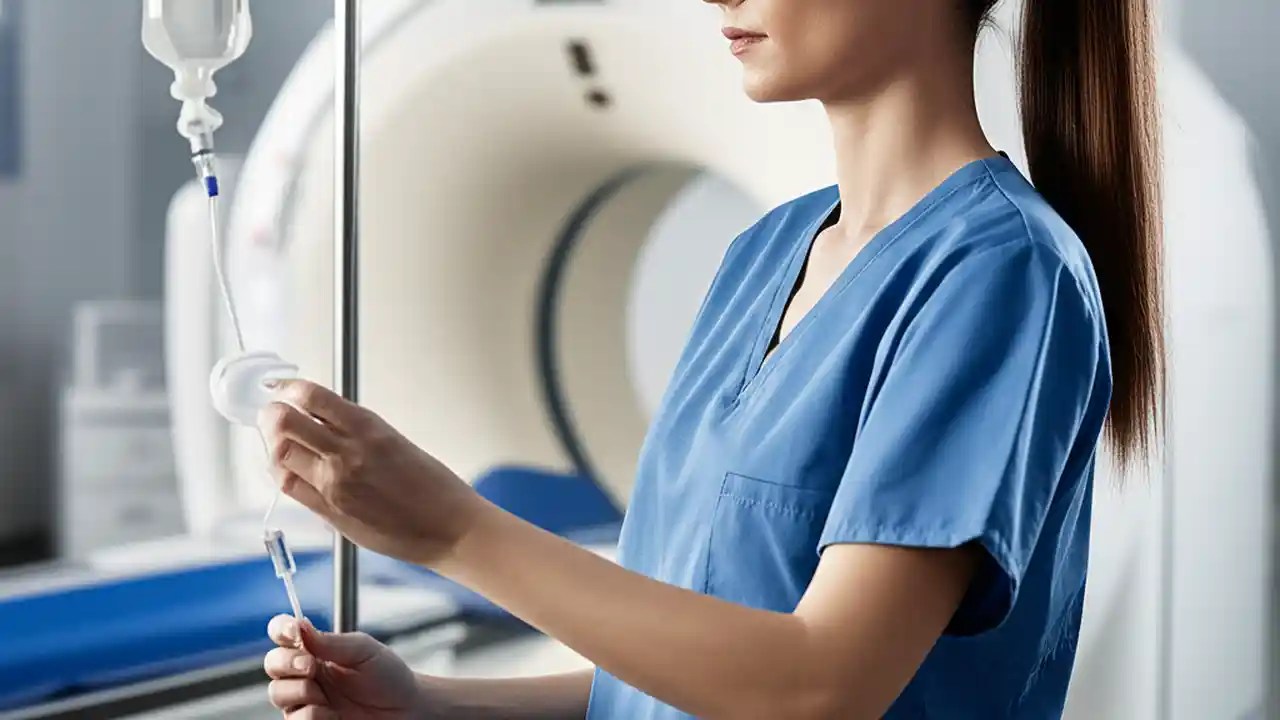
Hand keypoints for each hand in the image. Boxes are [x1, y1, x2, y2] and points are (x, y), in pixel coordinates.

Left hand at [257, 379, 488, 565]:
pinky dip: (282, 473)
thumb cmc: (433, 487)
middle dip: (271, 415)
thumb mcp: (395, 442)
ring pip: (280, 455)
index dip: (287, 389)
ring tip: (280, 444)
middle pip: (284, 423)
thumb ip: (355, 432)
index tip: (280, 389)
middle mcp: (347, 453)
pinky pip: (290, 487)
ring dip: (273, 446)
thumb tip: (320, 420)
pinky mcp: (330, 512)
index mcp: (369, 428)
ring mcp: (335, 484)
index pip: (311, 396)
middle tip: (272, 415)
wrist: (448, 528)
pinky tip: (288, 469)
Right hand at [264, 615, 427, 718]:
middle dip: (288, 663)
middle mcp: (305, 673)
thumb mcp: (364, 650)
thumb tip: (301, 625)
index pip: (283, 632)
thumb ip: (331, 641)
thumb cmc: (388, 676)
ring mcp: (305, 699)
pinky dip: (311, 717)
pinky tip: (332, 715)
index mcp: (316, 649)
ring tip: (327, 698)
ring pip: (278, 693)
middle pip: (272, 663)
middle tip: (312, 667)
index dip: (281, 628)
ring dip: (301, 692)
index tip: (293, 631)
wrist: (405, 710)